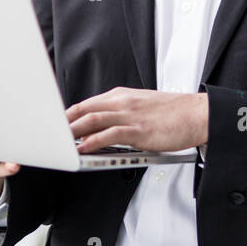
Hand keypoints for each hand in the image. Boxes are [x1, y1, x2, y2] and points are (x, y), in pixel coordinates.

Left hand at [66, 87, 207, 153]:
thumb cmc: (173, 114)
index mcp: (122, 96)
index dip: (68, 116)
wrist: (199, 114)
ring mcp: (130, 115)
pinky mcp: (139, 130)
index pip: (87, 104)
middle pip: (84, 110)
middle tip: (47, 135)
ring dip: (72, 132)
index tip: (54, 127)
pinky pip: (110, 134)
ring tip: (57, 143)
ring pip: (92, 120)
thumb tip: (98, 132)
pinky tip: (83, 148)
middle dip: (63, 123)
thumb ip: (119, 117)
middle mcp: (123, 102)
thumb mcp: (141, 109)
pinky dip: (93, 141)